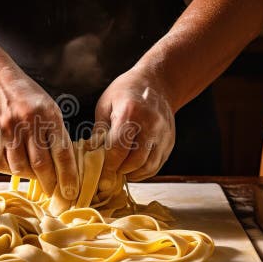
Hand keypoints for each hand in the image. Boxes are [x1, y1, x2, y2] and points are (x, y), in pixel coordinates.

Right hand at [0, 65, 78, 198]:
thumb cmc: (24, 96)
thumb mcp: (47, 108)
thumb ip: (55, 133)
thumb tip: (65, 167)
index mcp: (48, 115)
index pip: (63, 153)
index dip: (68, 176)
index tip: (71, 192)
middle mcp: (27, 123)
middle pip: (41, 165)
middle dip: (49, 182)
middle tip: (51, 191)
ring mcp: (6, 130)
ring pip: (20, 168)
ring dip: (29, 176)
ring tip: (33, 176)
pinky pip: (0, 165)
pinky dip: (9, 170)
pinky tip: (15, 166)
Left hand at [94, 70, 174, 189]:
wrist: (158, 83)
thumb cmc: (126, 92)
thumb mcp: (106, 104)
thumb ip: (100, 130)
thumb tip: (91, 154)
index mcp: (131, 113)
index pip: (119, 148)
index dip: (108, 166)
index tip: (100, 178)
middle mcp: (151, 125)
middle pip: (135, 161)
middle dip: (119, 172)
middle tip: (107, 177)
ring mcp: (163, 134)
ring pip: (148, 167)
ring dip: (132, 175)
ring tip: (119, 173)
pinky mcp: (170, 141)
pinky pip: (157, 164)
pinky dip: (144, 172)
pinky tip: (132, 170)